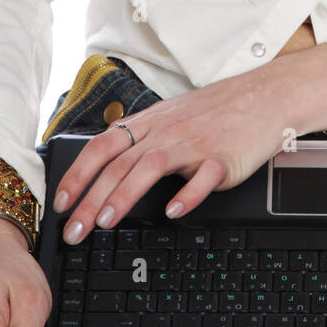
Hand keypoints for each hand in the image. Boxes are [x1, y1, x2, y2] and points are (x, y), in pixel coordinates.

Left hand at [53, 40, 326, 240]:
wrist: (265, 96)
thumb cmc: (218, 111)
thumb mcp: (172, 118)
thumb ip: (144, 141)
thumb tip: (110, 170)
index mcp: (150, 123)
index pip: (102, 146)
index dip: (77, 173)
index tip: (61, 202)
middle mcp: (166, 132)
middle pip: (118, 165)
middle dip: (90, 200)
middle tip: (73, 231)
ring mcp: (194, 143)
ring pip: (149, 167)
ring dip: (124, 195)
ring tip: (106, 221)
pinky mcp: (222, 157)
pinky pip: (202, 177)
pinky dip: (186, 195)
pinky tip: (173, 213)